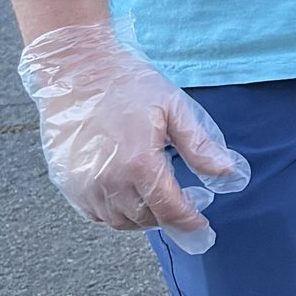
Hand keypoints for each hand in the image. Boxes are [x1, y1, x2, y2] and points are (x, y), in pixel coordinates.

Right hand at [16, 22, 249, 253]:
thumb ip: (200, 147)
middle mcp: (108, 181)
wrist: (76, 70)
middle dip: (168, 216)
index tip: (201, 225)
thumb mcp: (173, 109)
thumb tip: (228, 173)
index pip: (170, 210)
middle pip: (146, 219)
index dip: (189, 221)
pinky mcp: (66, 183)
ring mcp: (83, 185)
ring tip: (153, 195)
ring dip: (141, 216)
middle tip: (181, 201)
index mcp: (139, 164)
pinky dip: (114, 210)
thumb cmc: (127, 85)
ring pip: (119, 221)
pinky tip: (125, 190)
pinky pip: (95, 213)